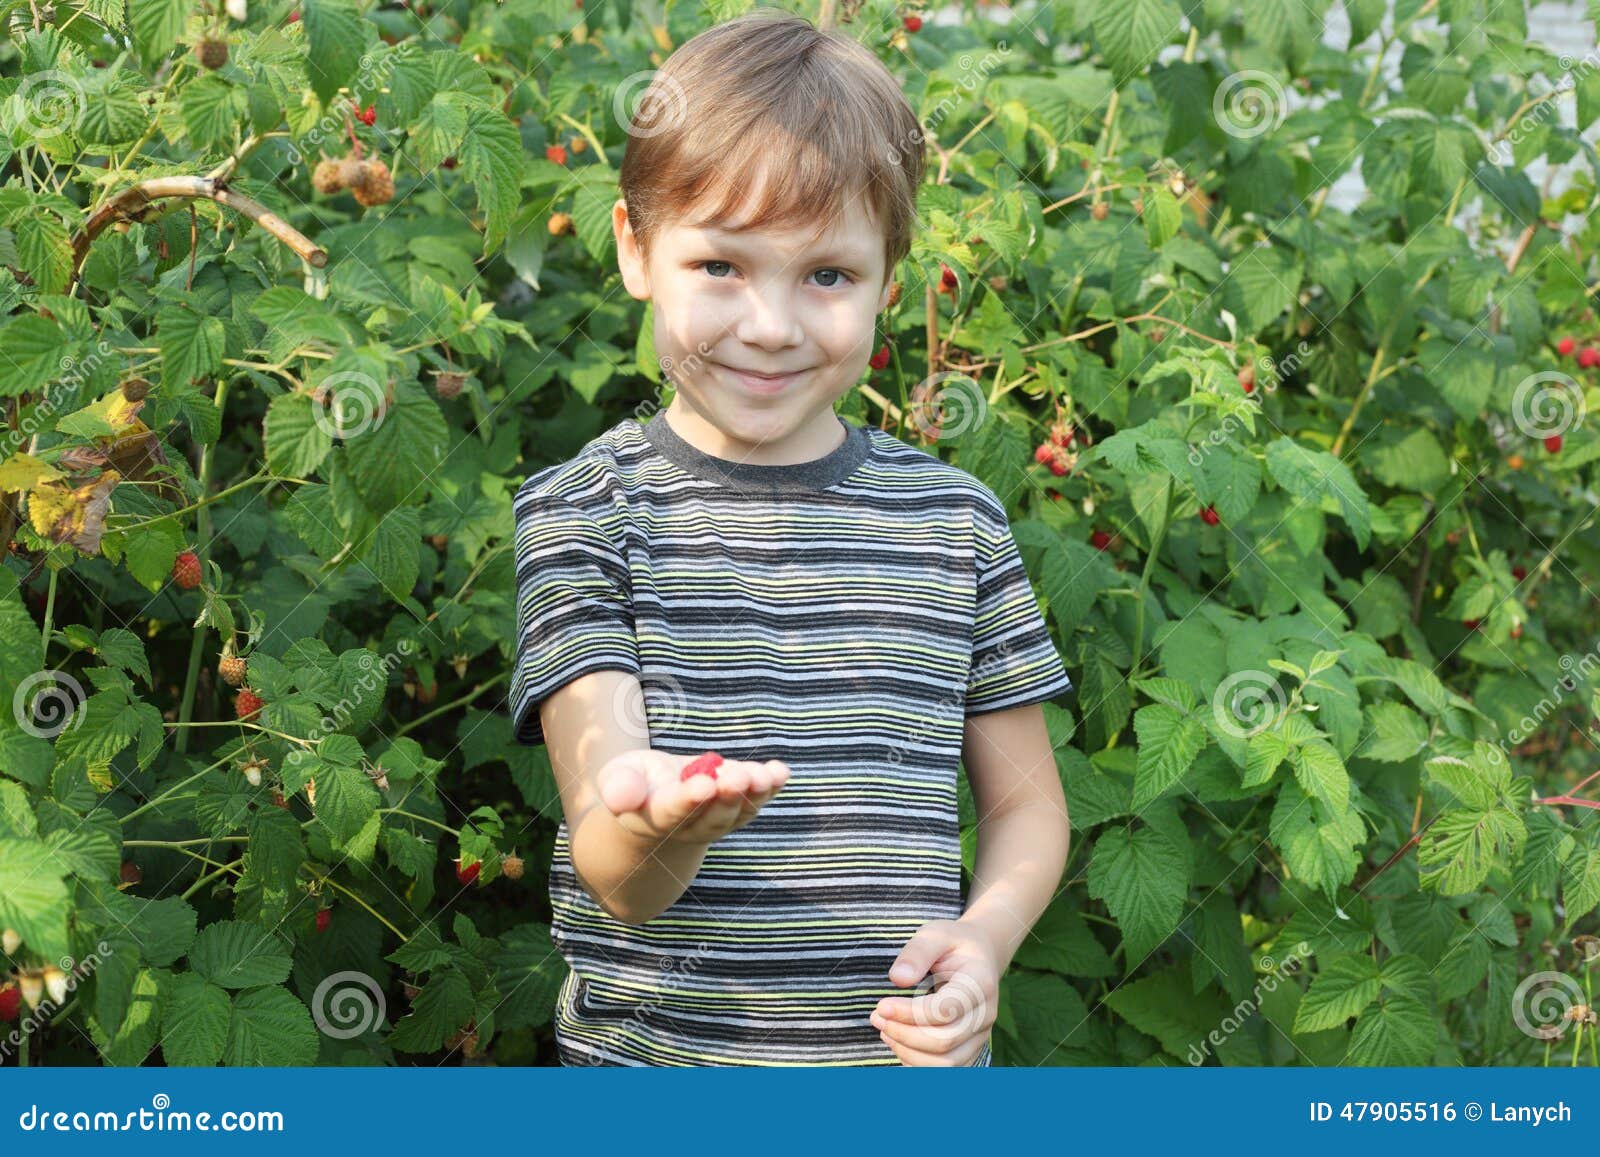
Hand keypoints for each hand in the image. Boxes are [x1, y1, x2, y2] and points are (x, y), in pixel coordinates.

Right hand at [595, 748, 790, 846]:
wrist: (658, 801)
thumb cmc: (636, 783)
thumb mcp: (617, 777)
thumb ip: (618, 787)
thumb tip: (621, 799)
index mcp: (656, 818)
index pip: (673, 812)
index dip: (689, 800)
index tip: (704, 785)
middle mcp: (691, 826)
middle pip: (713, 818)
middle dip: (728, 797)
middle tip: (738, 777)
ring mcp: (719, 819)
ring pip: (739, 813)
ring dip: (753, 794)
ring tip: (764, 774)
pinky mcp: (739, 806)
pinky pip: (757, 801)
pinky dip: (771, 787)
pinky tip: (781, 771)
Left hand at [871, 919, 999, 1065]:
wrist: (978, 957)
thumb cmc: (953, 943)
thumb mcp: (935, 933)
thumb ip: (917, 952)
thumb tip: (897, 979)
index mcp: (980, 983)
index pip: (945, 1010)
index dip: (910, 1013)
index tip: (881, 1005)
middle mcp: (985, 1014)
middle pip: (944, 1042)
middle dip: (904, 1034)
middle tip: (877, 1016)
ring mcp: (980, 1035)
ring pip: (946, 1064)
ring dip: (908, 1052)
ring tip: (884, 1029)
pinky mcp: (970, 1048)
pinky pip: (945, 1070)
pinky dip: (917, 1064)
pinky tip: (897, 1042)